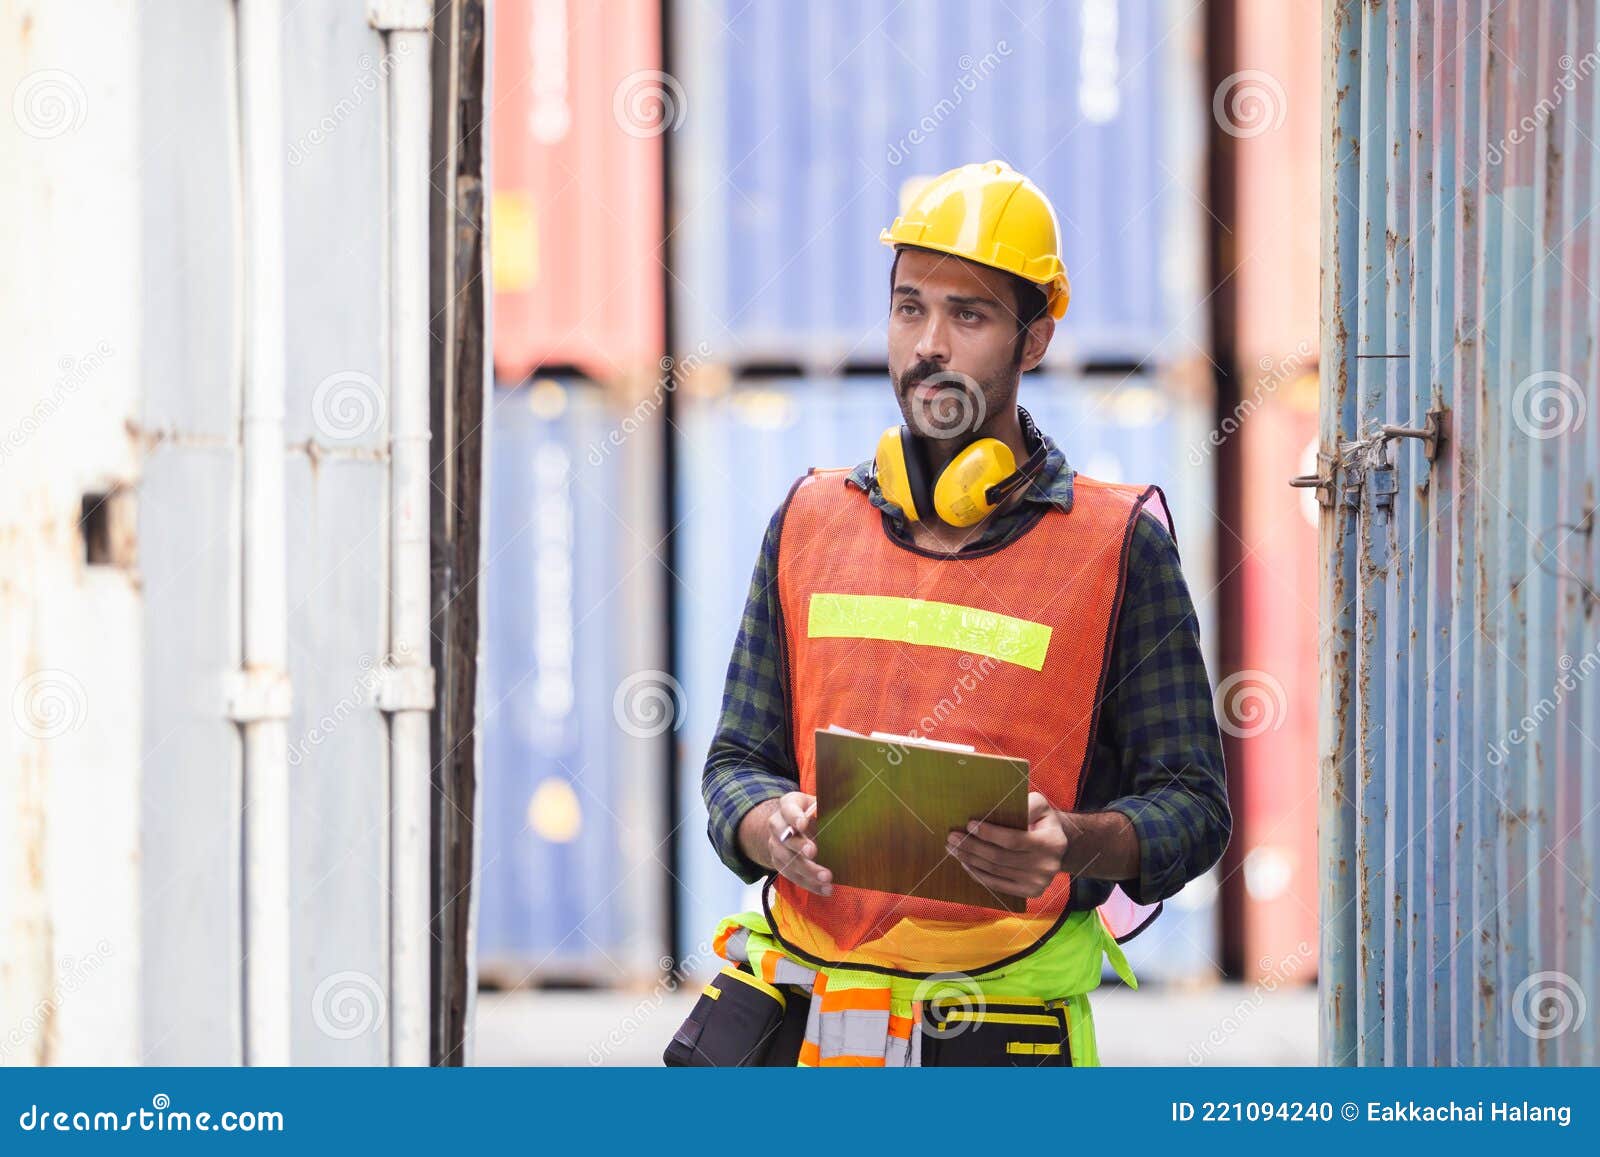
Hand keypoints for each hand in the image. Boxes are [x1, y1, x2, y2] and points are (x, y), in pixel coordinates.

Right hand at [738, 792, 831, 896]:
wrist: (796, 827)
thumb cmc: (815, 813)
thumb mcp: (821, 803)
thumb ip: (829, 807)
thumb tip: (848, 811)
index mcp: (788, 805)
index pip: (788, 809)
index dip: (794, 817)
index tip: (803, 824)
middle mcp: (777, 826)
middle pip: (784, 837)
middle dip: (798, 846)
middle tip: (813, 852)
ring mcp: (776, 846)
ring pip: (787, 860)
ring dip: (807, 870)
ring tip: (826, 877)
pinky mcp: (780, 864)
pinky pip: (792, 876)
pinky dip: (810, 884)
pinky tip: (825, 888)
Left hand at [946, 792, 1067, 898]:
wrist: (1057, 847)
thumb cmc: (1041, 821)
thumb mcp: (1041, 806)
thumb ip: (1028, 804)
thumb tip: (1003, 809)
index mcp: (1052, 842)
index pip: (1013, 840)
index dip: (989, 834)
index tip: (969, 824)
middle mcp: (1047, 866)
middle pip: (999, 858)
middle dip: (972, 846)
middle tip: (952, 837)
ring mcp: (1038, 883)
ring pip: (995, 871)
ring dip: (969, 860)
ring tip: (953, 848)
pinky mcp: (1029, 893)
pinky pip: (996, 885)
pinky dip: (978, 874)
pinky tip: (965, 863)